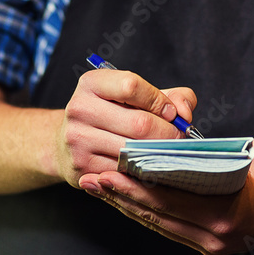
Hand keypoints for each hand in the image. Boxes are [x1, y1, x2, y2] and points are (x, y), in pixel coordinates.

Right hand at [54, 69, 195, 187]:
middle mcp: (80, 108)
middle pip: (139, 123)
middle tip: (179, 138)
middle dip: (168, 133)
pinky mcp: (82, 166)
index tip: (171, 112)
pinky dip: (142, 170)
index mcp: (92, 83)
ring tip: (166, 150)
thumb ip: (171, 96)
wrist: (69, 142)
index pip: (131, 85)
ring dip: (158, 153)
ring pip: (134, 150)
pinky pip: (124, 171)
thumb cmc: (113, 114)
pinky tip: (148, 165)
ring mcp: (78, 139)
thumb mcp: (136, 97)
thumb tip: (184, 113)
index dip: (159, 100)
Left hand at [78, 140, 253, 254]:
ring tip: (98, 189)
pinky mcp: (207, 248)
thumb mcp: (253, 153)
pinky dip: (145, 214)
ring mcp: (210, 245)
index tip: (108, 171)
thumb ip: (216, 150)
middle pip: (156, 213)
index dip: (134, 185)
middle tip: (91, 179)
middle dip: (119, 196)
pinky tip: (125, 202)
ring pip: (157, 224)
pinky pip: (169, 230)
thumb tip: (178, 143)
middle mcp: (213, 234)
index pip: (169, 196)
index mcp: (225, 209)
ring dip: (125, 207)